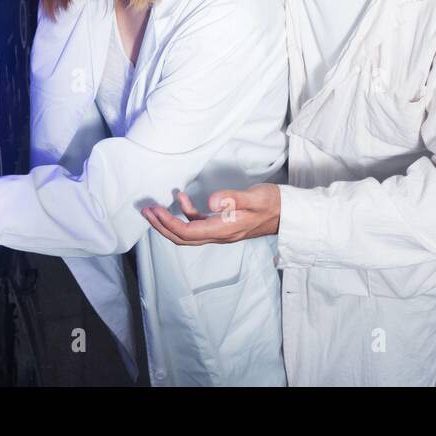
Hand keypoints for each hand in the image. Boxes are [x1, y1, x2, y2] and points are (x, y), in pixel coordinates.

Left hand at [142, 184, 279, 245]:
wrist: (289, 213)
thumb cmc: (274, 204)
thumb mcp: (256, 197)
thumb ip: (232, 199)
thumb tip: (209, 201)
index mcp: (225, 230)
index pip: (189, 232)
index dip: (169, 224)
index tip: (155, 211)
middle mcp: (220, 235)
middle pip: (183, 238)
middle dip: (162, 227)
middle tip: (146, 212)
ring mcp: (221, 232)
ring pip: (189, 234)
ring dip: (170, 222)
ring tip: (155, 208)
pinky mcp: (223, 226)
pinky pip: (199, 225)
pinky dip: (186, 214)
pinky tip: (182, 199)